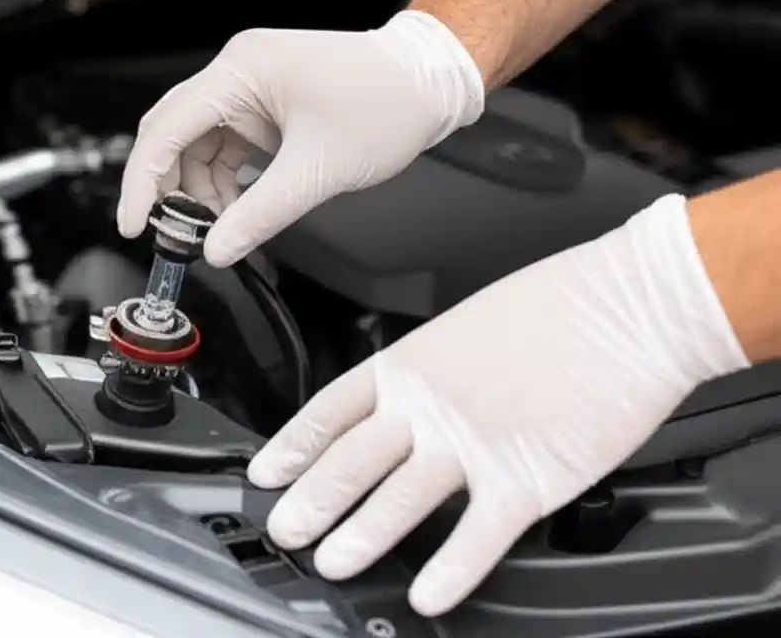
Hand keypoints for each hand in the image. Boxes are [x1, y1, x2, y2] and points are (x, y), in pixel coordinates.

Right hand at [116, 11, 484, 266]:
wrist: (431, 82)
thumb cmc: (387, 102)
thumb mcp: (317, 171)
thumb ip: (260, 216)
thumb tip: (218, 250)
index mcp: (241, 72)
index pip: (166, 129)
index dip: (143, 182)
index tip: (134, 224)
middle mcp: (237, 73)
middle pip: (172, 135)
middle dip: (168, 189)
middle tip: (171, 235)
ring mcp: (249, 89)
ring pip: (197, 146)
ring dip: (200, 191)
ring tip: (216, 231)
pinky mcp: (264, 106)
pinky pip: (224, 147)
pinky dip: (223, 182)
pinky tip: (234, 212)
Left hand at [247, 195, 747, 615]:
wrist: (631, 305)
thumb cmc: (560, 304)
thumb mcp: (467, 324)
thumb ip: (430, 371)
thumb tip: (408, 404)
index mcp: (410, 363)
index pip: (329, 411)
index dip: (292, 446)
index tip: (266, 473)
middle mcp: (428, 406)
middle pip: (348, 463)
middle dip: (309, 502)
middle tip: (285, 529)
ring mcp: (471, 444)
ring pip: (396, 503)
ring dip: (358, 538)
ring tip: (332, 563)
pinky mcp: (524, 479)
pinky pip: (474, 538)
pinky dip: (447, 572)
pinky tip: (426, 594)